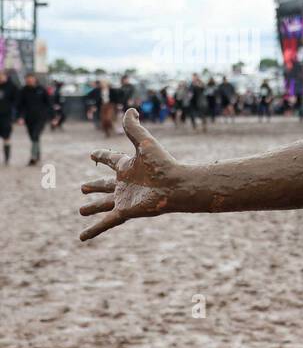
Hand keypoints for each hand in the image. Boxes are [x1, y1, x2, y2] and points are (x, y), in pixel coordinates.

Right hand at [79, 108, 184, 240]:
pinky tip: (82, 238)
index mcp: (128, 166)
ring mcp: (124, 198)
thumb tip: (131, 109)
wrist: (177, 185)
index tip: (92, 154)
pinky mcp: (125, 211)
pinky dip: (94, 230)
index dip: (102, 156)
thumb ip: (134, 128)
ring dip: (93, 207)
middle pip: (105, 185)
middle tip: (82, 188)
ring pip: (104, 203)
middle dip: (94, 187)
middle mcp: (125, 183)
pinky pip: (106, 223)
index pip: (111, 159)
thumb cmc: (163, 163)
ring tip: (81, 210)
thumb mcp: (145, 142)